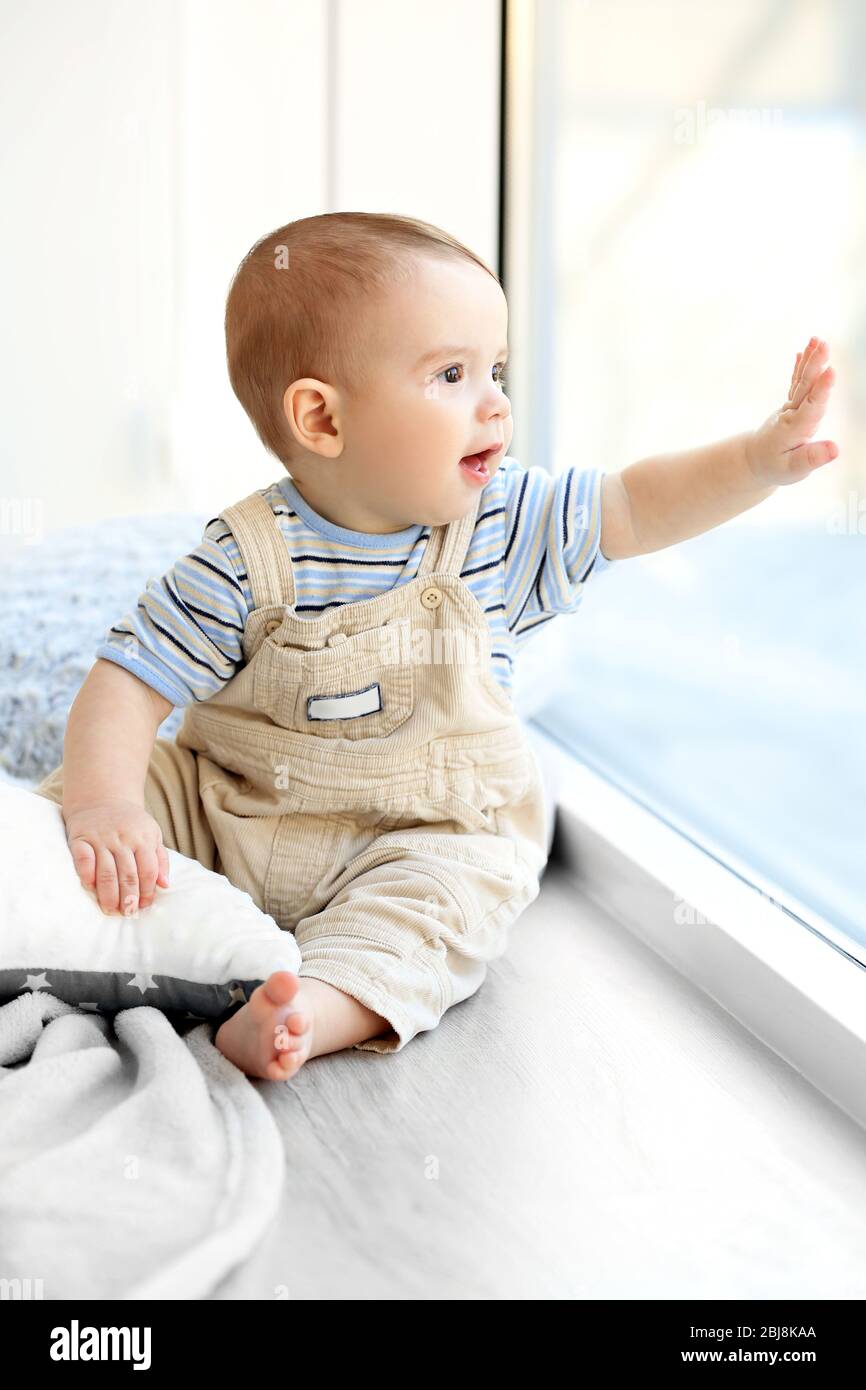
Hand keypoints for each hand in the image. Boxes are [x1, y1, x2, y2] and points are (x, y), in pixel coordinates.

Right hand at [63, 800, 169, 916]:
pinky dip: (87, 875)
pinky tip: (90, 888)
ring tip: (110, 910)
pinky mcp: (81, 838)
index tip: (143, 906)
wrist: (102, 797)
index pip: (147, 871)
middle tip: (127, 913)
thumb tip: (165, 885)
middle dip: (128, 898)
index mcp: (143, 838)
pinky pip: (83, 860)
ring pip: (106, 871)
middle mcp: (123, 839)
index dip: (147, 891)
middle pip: (128, 874)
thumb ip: (160, 860)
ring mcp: (101, 838)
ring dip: (108, 894)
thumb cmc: (131, 823)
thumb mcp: (152, 834)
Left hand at [745, 337, 838, 485]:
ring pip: (800, 382)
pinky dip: (799, 367)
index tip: (830, 370)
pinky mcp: (790, 405)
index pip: (811, 407)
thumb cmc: (775, 467)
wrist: (754, 461)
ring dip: (809, 360)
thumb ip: (812, 458)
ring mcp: (789, 408)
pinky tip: (803, 351)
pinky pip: (795, 383)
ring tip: (817, 339)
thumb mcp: (793, 470)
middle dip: (814, 365)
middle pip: (805, 387)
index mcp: (795, 429)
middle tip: (823, 344)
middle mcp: (791, 414)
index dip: (821, 389)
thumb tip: (835, 449)